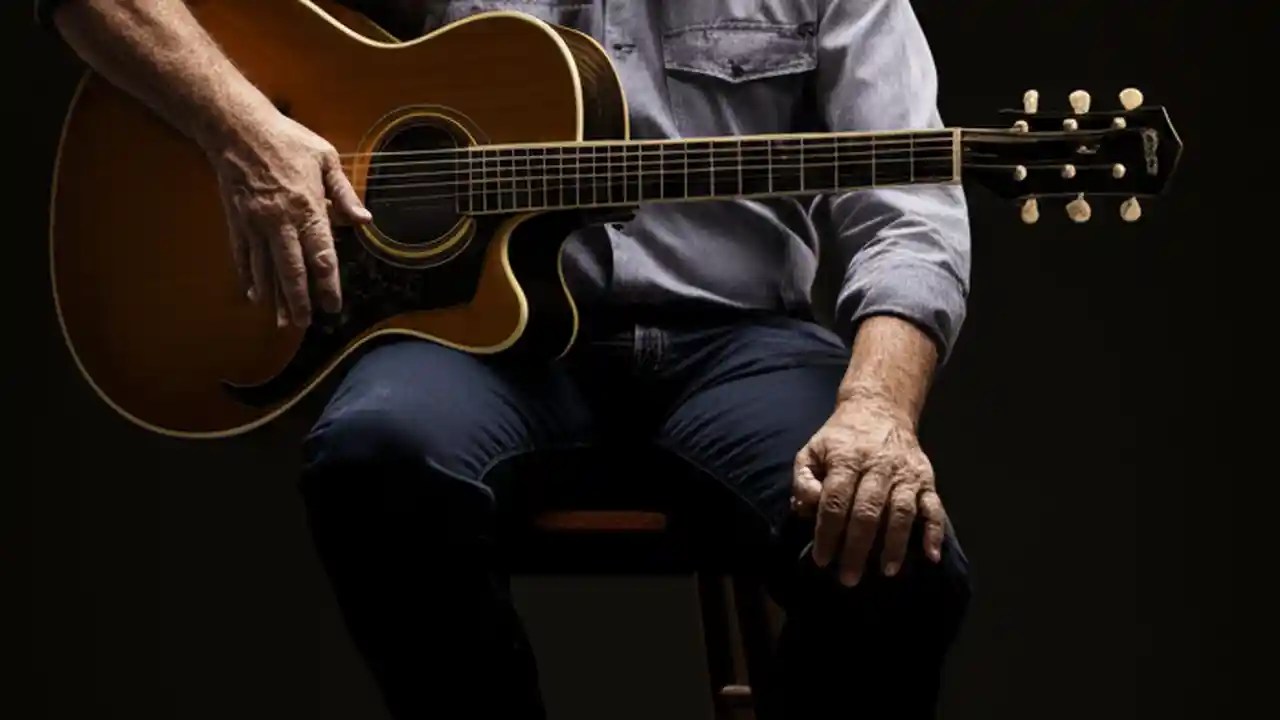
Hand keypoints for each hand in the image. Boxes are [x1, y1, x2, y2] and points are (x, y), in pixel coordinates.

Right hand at [208, 112, 371, 327]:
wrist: (236, 128)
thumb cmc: (286, 139)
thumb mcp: (325, 158)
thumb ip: (345, 193)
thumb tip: (366, 221)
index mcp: (307, 208)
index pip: (321, 256)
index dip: (327, 284)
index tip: (333, 305)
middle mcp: (280, 223)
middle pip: (291, 271)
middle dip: (299, 301)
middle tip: (305, 324)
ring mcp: (255, 225)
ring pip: (265, 269)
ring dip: (274, 298)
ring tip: (281, 321)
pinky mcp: (236, 222)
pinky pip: (243, 257)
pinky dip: (248, 278)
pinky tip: (254, 295)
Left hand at [792, 395, 946, 585]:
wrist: (880, 409)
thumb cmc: (840, 439)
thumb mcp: (812, 451)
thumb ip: (803, 481)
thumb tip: (806, 511)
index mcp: (846, 459)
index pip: (835, 501)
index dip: (827, 533)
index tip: (822, 560)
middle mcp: (878, 466)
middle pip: (868, 511)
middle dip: (857, 548)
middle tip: (848, 577)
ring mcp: (905, 473)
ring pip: (901, 511)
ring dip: (895, 544)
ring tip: (886, 571)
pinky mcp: (926, 479)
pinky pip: (933, 507)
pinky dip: (934, 532)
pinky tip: (930, 556)